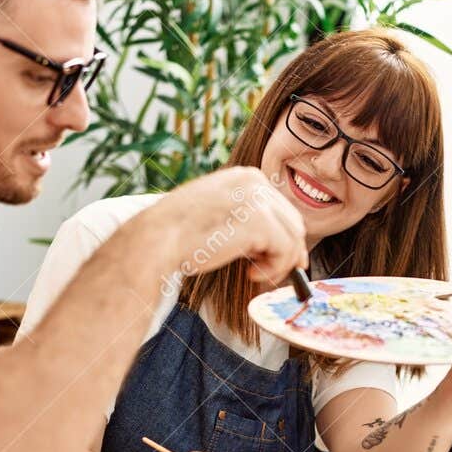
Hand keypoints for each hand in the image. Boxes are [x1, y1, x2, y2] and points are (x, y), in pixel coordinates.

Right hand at [149, 167, 308, 287]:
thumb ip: (248, 220)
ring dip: (280, 263)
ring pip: (293, 237)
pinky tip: (251, 274)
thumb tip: (282, 243)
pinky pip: (286, 250)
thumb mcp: (220, 215)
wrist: (158, 239)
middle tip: (269, 272)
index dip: (285, 237)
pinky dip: (275, 268)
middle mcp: (255, 182)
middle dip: (287, 252)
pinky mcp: (259, 220)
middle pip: (293, 222)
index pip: (282, 208)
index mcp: (246, 176)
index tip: (279, 259)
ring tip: (254, 273)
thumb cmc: (181, 233)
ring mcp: (258, 199)